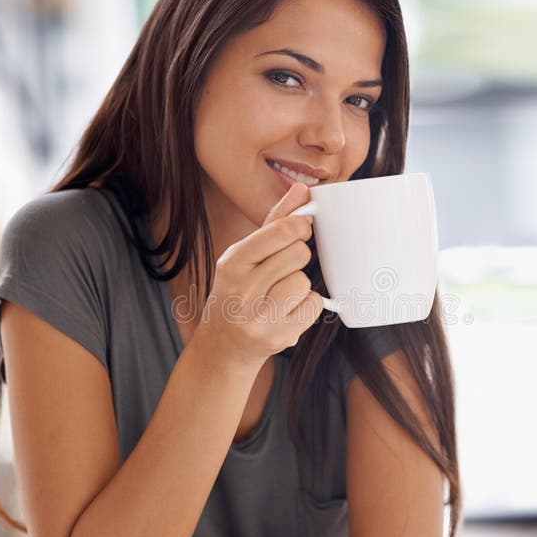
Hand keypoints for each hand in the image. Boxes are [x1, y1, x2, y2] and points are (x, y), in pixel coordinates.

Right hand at [196, 181, 324, 367]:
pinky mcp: (280, 337)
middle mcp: (243, 291)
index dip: (300, 226)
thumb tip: (301, 189)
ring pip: (305, 281)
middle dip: (296, 258)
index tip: (300, 230)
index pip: (280, 231)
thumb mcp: (243, 256)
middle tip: (281, 269)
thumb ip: (273, 222)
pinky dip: (306, 306)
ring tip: (277, 295)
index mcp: (232, 263)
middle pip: (298, 254)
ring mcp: (261, 318)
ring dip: (299, 285)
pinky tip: (285, 312)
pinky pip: (314, 305)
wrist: (223, 347)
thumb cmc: (237, 292)